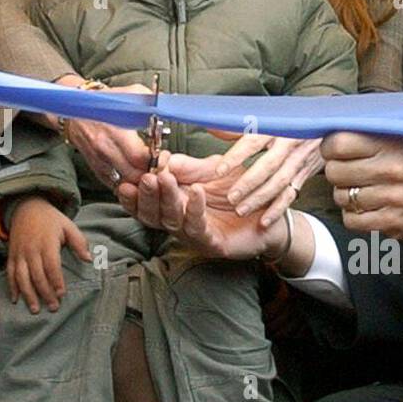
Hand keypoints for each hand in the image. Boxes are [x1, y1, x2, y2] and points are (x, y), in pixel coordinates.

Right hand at [7, 198, 91, 313]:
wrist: (26, 208)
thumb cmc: (51, 220)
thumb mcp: (68, 225)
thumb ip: (79, 242)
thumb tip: (89, 259)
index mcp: (47, 243)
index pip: (51, 265)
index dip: (56, 280)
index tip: (61, 294)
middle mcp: (31, 249)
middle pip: (37, 275)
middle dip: (45, 293)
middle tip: (54, 307)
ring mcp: (19, 253)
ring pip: (22, 277)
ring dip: (28, 294)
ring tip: (36, 309)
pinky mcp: (11, 255)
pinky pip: (10, 273)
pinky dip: (12, 287)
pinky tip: (15, 299)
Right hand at [117, 165, 289, 259]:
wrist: (270, 217)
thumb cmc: (239, 194)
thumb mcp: (211, 171)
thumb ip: (187, 166)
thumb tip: (162, 158)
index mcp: (173, 203)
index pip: (145, 198)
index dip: (135, 186)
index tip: (133, 169)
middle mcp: (178, 220)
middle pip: (151, 211)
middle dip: (145, 193)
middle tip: (146, 175)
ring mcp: (192, 234)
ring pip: (170, 220)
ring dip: (165, 198)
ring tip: (163, 178)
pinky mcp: (211, 243)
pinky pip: (197, 227)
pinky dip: (194, 208)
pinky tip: (196, 191)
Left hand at [167, 134, 323, 224]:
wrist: (323, 124)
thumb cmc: (290, 121)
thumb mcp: (266, 118)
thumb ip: (238, 126)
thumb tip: (211, 125)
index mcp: (276, 127)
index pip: (254, 142)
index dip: (236, 157)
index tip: (219, 171)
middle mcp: (289, 145)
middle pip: (269, 165)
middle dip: (249, 183)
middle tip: (231, 197)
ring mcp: (298, 161)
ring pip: (280, 183)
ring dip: (260, 198)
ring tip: (241, 210)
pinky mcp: (304, 175)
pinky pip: (291, 195)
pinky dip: (278, 209)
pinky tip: (265, 220)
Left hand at [322, 132, 402, 237]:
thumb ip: (372, 123)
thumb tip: (333, 111)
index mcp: (392, 143)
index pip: (338, 144)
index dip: (330, 148)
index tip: (336, 151)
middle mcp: (392, 170)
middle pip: (335, 173)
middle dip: (337, 172)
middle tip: (349, 172)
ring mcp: (393, 198)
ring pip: (342, 198)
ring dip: (347, 195)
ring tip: (363, 189)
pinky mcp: (394, 222)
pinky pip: (352, 221)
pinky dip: (355, 215)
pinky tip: (369, 206)